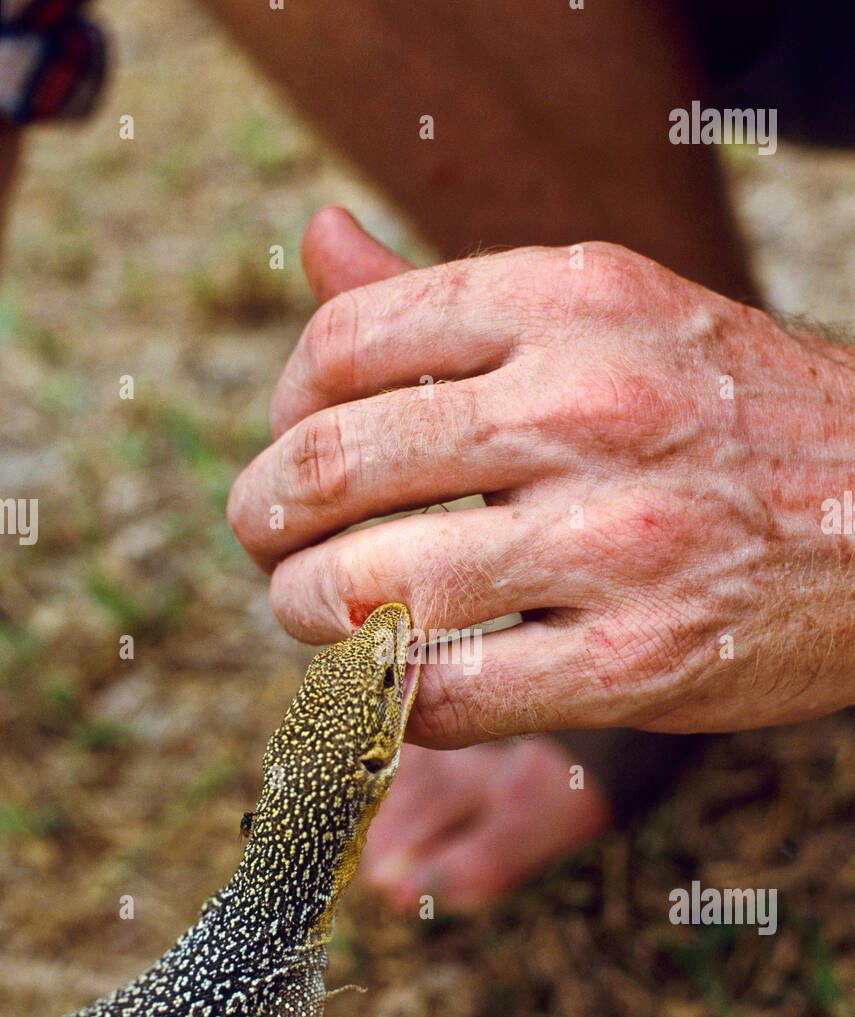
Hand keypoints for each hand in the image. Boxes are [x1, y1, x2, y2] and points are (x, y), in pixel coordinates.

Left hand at [228, 208, 854, 743]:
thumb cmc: (726, 415)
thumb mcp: (608, 312)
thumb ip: (451, 295)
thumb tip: (315, 241)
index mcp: (572, 300)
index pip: (343, 343)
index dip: (281, 406)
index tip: (291, 444)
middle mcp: (590, 407)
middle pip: (331, 466)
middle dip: (262, 520)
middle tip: (267, 544)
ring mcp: (618, 540)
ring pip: (371, 594)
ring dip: (305, 617)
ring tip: (313, 616)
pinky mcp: (640, 660)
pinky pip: (448, 697)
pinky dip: (384, 701)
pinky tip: (387, 683)